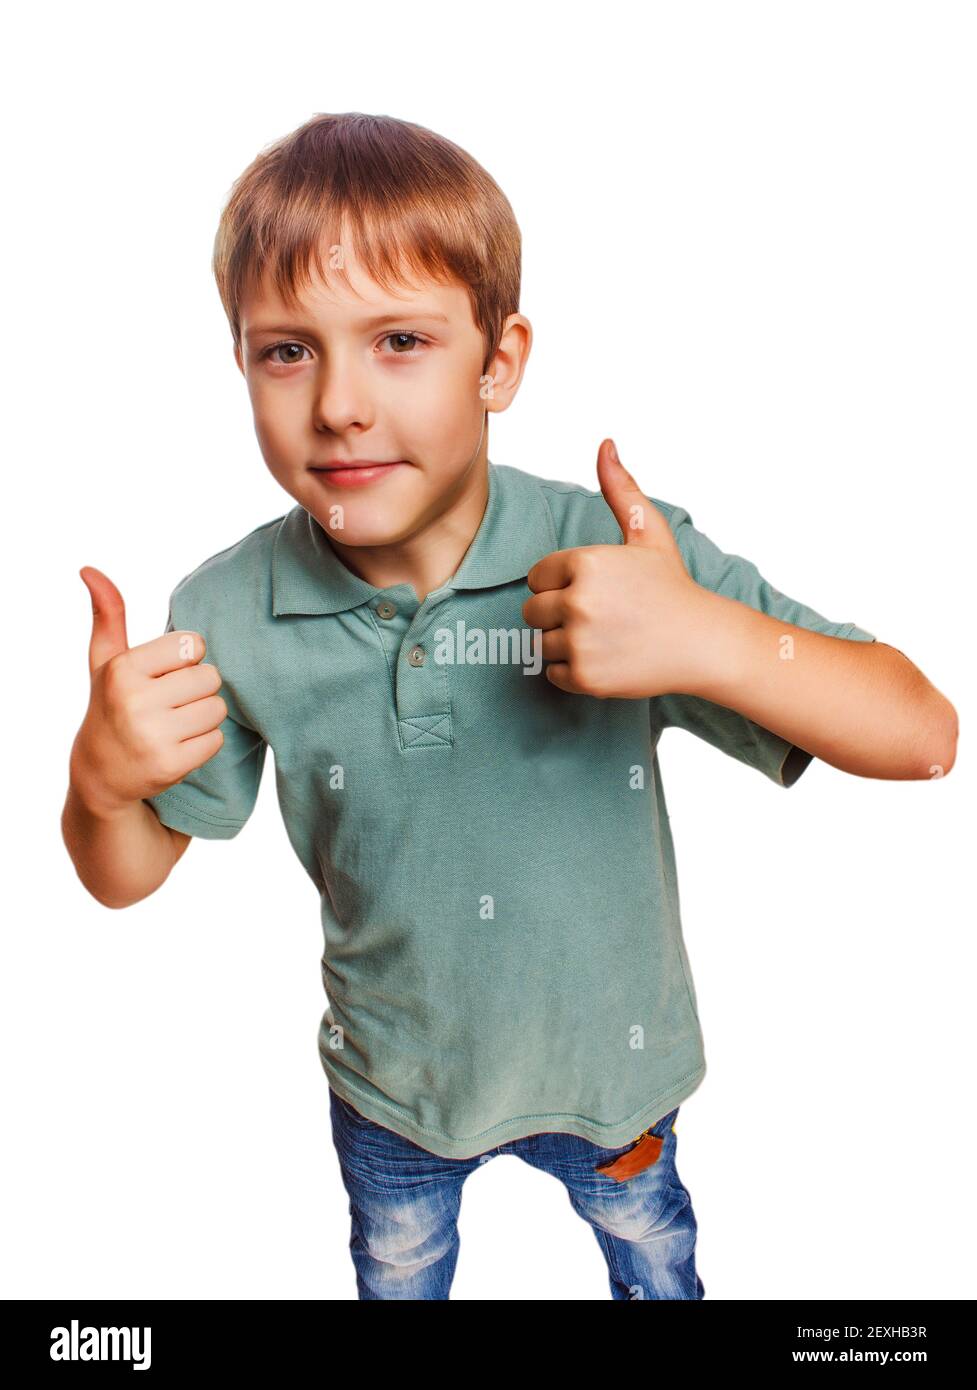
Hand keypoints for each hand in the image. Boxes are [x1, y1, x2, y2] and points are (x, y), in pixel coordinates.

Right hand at [69, 567, 227, 816]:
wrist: (100, 773)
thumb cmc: (110, 705)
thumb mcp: (105, 661)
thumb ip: (109, 615)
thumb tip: (90, 569)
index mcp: (123, 669)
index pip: (192, 645)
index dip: (187, 658)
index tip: (166, 673)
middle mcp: (135, 701)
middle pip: (210, 677)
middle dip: (198, 688)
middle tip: (171, 702)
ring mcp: (153, 735)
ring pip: (218, 709)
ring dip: (204, 715)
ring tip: (175, 722)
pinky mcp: (171, 765)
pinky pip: (217, 740)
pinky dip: (204, 742)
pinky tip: (178, 744)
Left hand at [522, 440, 722, 698]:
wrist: (702, 643)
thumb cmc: (672, 587)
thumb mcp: (648, 532)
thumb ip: (620, 489)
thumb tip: (605, 444)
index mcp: (586, 562)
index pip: (536, 577)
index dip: (561, 584)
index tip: (593, 591)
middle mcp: (578, 601)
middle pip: (532, 611)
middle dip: (557, 614)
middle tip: (598, 617)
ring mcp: (580, 641)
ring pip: (541, 643)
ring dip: (565, 643)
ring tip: (604, 637)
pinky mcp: (584, 677)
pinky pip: (552, 673)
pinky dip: (573, 671)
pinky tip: (605, 658)